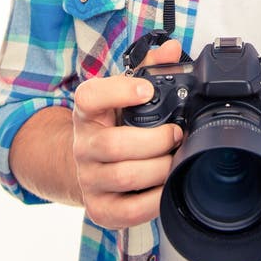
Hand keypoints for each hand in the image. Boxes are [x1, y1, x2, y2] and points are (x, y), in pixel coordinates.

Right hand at [72, 39, 182, 228]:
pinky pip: (129, 211)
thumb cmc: (116, 124)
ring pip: (124, 176)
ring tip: (175, 157)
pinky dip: (156, 198)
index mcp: (88, 112)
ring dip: (160, 167)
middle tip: (177, 134)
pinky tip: (167, 185)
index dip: (119, 92)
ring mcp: (88, 179)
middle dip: (156, 140)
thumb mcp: (126, 95)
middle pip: (114, 145)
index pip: (90, 97)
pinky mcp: (100, 209)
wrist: (92, 166)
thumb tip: (171, 49)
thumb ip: (148, 69)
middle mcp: (83, 145)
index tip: (146, 90)